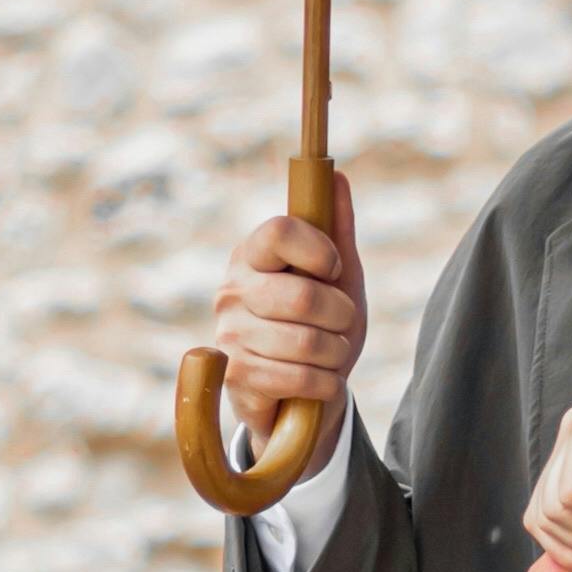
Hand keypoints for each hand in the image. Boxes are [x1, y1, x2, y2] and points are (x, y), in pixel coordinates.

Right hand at [210, 176, 364, 452]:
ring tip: (331, 355)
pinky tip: (323, 381)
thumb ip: (337, 228)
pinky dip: (326, 382)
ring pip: (305, 342)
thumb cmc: (320, 325)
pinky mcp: (236, 377)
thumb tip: (336, 176)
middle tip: (342, 323)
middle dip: (340, 315)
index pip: (279, 231)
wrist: (302, 394)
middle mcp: (232, 290)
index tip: (334, 269)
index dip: (319, 250)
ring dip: (335, 353)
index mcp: (252, 256)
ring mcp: (229, 335)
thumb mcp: (338, 277)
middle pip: (302, 296)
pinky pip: (297, 376)